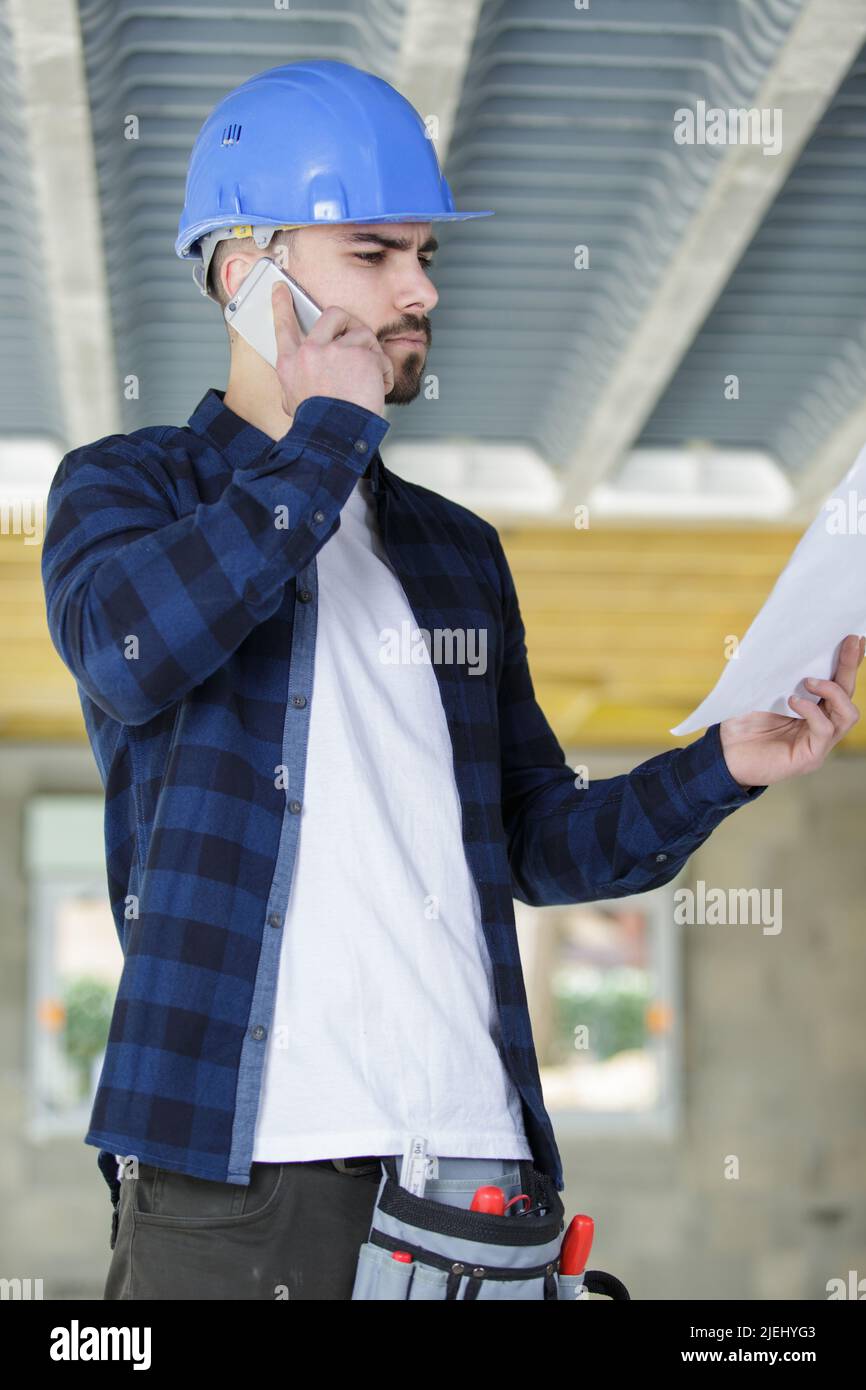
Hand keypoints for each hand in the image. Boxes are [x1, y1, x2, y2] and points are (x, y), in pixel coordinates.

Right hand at [271, 283, 394, 418]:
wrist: (333, 435)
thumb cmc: (317, 425)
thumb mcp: (293, 403)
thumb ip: (295, 386)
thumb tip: (296, 389)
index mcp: (290, 363)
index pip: (283, 325)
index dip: (282, 304)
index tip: (281, 289)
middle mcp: (310, 351)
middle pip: (332, 315)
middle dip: (349, 321)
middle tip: (358, 336)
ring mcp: (336, 350)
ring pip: (362, 334)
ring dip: (372, 355)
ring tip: (371, 377)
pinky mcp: (360, 354)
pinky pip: (379, 356)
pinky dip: (384, 373)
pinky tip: (380, 387)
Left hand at [718, 633, 864, 788]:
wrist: (725, 754)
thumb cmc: (742, 723)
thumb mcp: (762, 690)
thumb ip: (780, 673)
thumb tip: (788, 641)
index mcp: (814, 707)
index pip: (838, 682)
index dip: (848, 662)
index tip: (853, 637)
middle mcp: (822, 724)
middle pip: (847, 694)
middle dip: (849, 667)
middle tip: (850, 643)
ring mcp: (819, 742)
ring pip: (847, 714)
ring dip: (832, 691)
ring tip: (809, 681)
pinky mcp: (811, 756)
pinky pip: (824, 730)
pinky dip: (812, 712)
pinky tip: (794, 702)